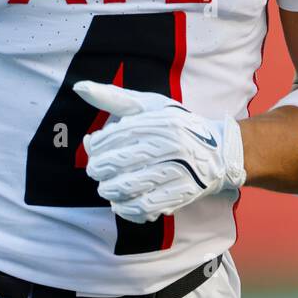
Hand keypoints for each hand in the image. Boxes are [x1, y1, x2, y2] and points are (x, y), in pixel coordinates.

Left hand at [74, 80, 245, 223]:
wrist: (219, 151)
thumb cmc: (176, 125)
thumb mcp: (148, 105)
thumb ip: (113, 97)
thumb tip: (79, 88)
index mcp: (160, 121)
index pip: (118, 134)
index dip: (98, 144)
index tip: (92, 146)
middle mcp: (171, 144)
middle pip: (120, 161)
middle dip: (99, 169)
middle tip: (96, 171)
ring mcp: (178, 170)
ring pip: (130, 186)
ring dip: (110, 190)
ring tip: (106, 188)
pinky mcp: (183, 193)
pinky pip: (146, 206)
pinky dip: (127, 209)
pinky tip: (121, 203)